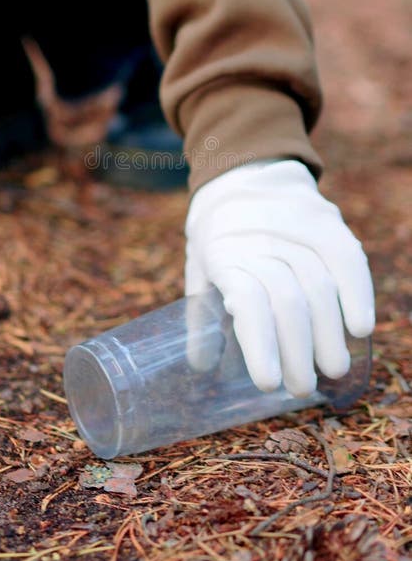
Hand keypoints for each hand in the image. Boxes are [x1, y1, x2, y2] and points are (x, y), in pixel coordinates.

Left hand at [185, 160, 374, 396]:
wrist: (242, 173)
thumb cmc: (219, 235)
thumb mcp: (200, 266)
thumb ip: (202, 312)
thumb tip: (201, 367)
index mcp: (224, 253)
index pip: (248, 301)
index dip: (260, 345)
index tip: (268, 384)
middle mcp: (261, 238)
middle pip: (288, 300)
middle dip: (298, 351)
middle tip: (302, 387)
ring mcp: (296, 227)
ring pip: (320, 284)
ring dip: (329, 333)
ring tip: (332, 369)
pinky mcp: (326, 220)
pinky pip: (347, 259)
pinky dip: (358, 294)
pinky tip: (361, 328)